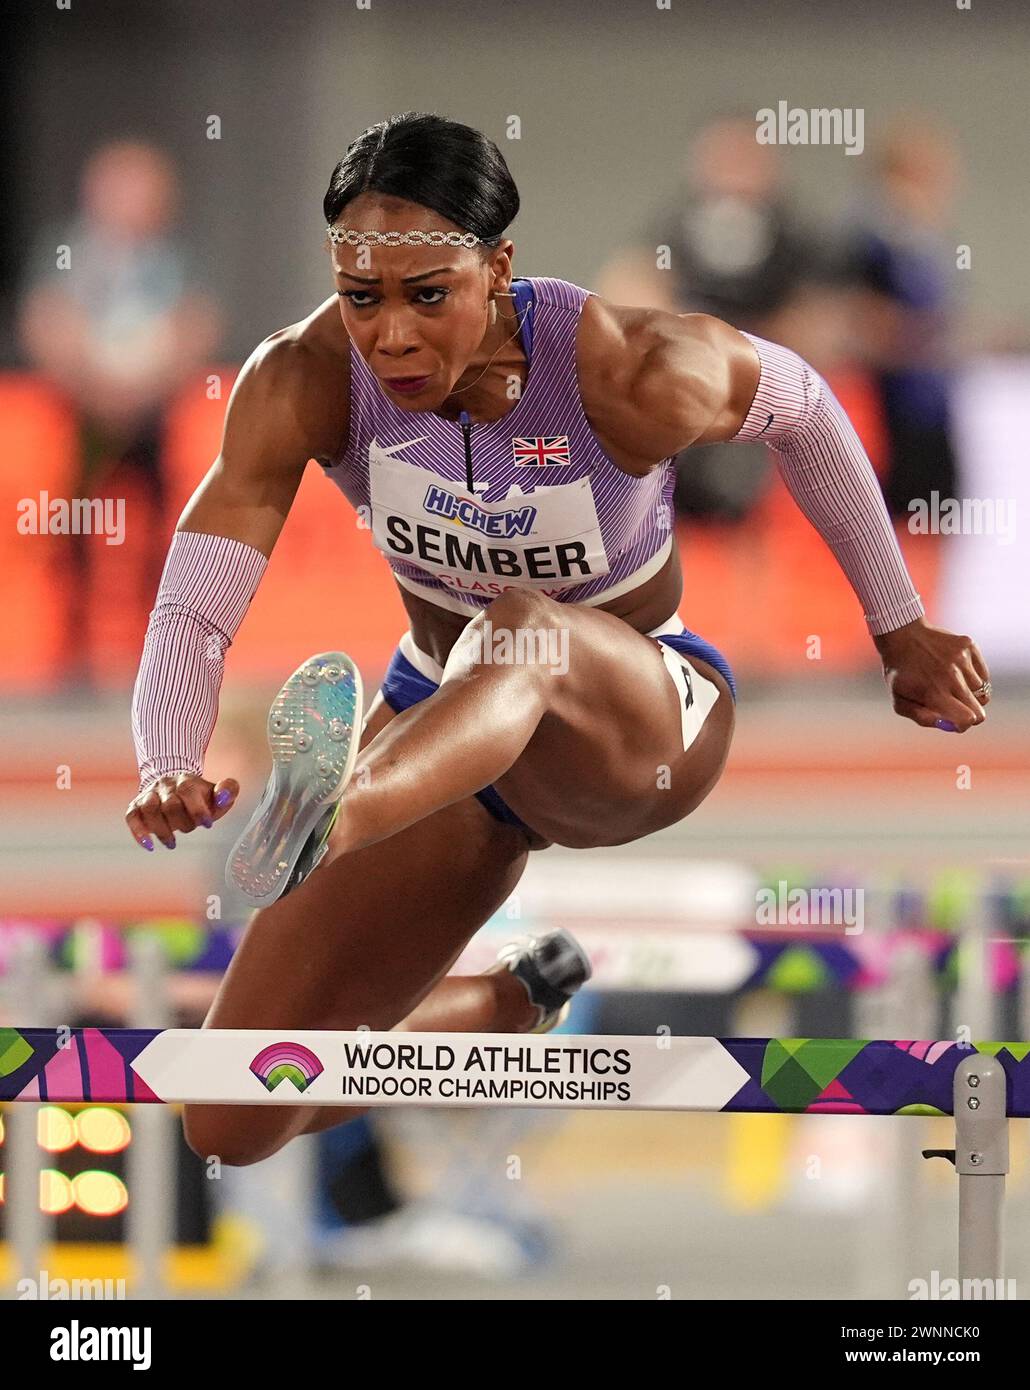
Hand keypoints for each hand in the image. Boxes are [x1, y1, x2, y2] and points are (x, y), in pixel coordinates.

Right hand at [125, 773, 238, 850]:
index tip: (207, 824)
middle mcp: (165, 785)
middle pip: (170, 804)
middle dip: (183, 822)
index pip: (188, 790)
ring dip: (162, 830)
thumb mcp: (217, 793)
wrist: (175, 788)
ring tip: (172, 843)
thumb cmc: (199, 798)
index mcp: (186, 780)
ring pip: (149, 809)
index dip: (197, 809)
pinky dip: (138, 832)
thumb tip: (224, 796)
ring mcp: (149, 795)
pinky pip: (132, 816)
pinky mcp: (136, 806)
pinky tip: (149, 845)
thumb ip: (228, 790)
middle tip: (191, 829)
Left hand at [874, 617, 989, 731]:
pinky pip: (983, 673)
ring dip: (970, 693)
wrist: (901, 635)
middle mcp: (951, 676)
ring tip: (950, 683)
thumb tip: (949, 725)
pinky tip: (956, 670)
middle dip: (970, 713)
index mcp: (934, 692)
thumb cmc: (900, 673)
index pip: (967, 719)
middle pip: (979, 709)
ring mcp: (962, 659)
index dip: (963, 725)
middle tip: (956, 706)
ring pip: (981, 691)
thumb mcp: (900, 700)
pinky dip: (974, 677)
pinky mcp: (968, 646)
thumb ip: (922, 718)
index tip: (956, 723)